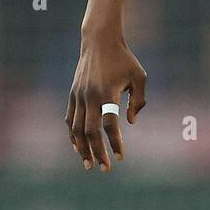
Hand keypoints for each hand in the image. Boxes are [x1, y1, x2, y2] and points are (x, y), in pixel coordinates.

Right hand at [65, 35, 146, 171]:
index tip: (121, 157)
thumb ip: (139, 101)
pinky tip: (78, 147)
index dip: (115, 143)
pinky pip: (69, 119)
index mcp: (108, 93)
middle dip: (97, 153)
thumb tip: (130, 123)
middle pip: (90, 132)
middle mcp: (90, 96)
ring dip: (82, 149)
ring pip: (76, 129)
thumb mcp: (139, 76)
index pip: (110, 126)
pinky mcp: (72, 94)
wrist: (99, 41)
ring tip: (88, 164)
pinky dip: (72, 135)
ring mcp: (78, 96)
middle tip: (105, 169)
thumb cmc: (124, 59)